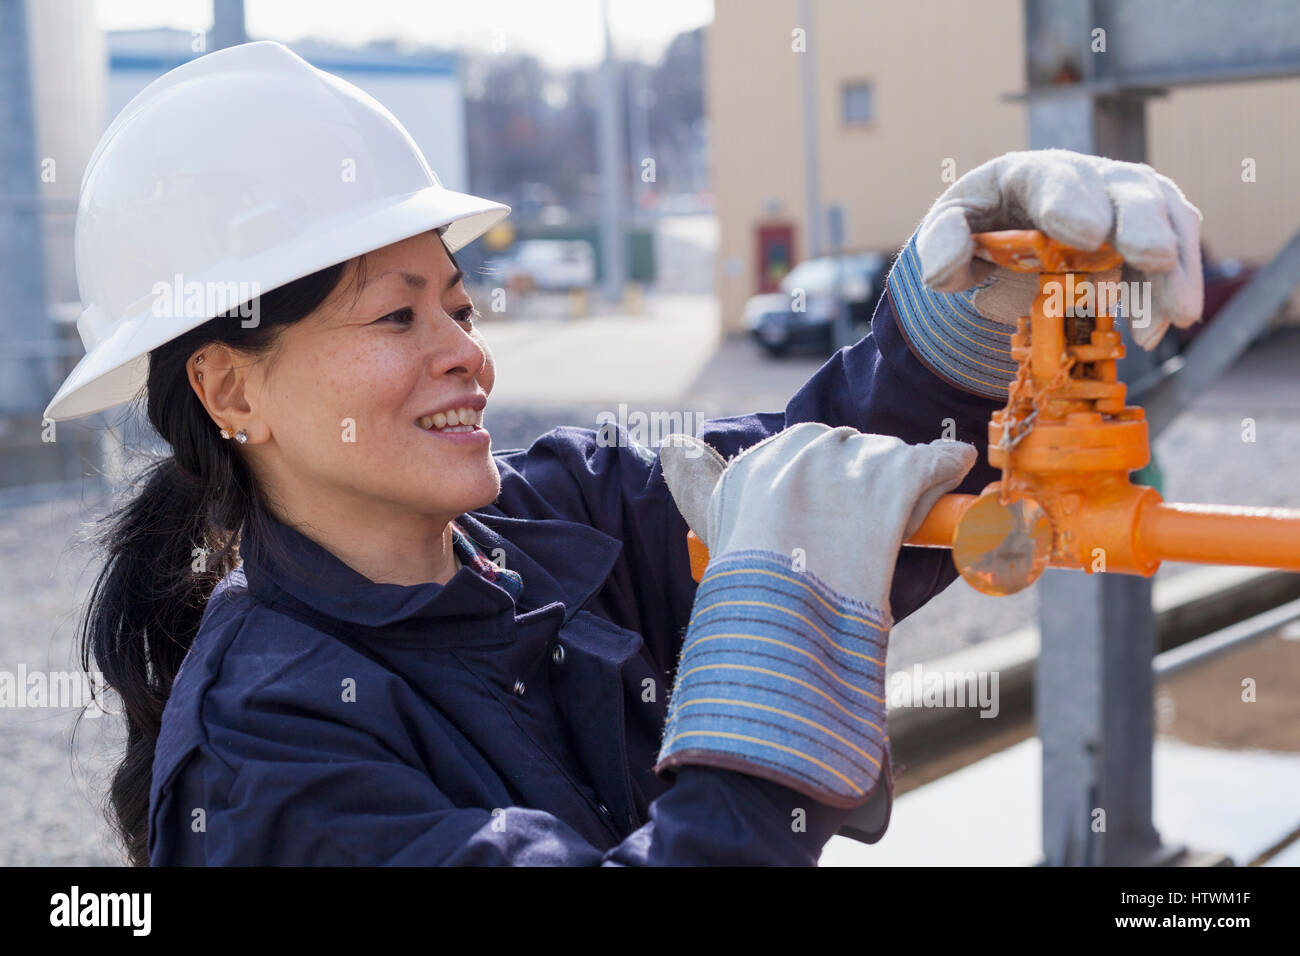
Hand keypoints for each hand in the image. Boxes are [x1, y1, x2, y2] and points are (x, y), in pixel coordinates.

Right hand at [654, 423, 975, 807]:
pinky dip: (950, 464)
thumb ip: (694, 481)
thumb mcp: (710, 525)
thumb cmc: (744, 584)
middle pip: (848, 451)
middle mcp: (804, 449)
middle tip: (863, 529)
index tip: (829, 515)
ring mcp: (853, 462)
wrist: (776, 608)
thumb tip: (672, 445)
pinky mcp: (896, 477)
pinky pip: (937, 460)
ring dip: (898, 485)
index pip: (806, 454)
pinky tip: (957, 467)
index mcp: (760, 462)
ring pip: (890, 458)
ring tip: (898, 524)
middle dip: (859, 482)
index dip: (822, 486)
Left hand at [916, 148, 1203, 350]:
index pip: (1055, 178)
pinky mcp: (1145, 232)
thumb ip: (940, 246)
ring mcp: (1122, 202)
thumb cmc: (976, 230)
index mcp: (1029, 173)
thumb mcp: (947, 232)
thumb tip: (943, 272)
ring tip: (1176, 312)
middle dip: (1143, 224)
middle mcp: (1087, 178)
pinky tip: (1159, 328)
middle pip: (1126, 190)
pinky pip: (1170, 254)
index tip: (1088, 235)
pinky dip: (1171, 290)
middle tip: (1154, 257)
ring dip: (1175, 266)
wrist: (1004, 243)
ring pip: (1163, 220)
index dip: (1073, 204)